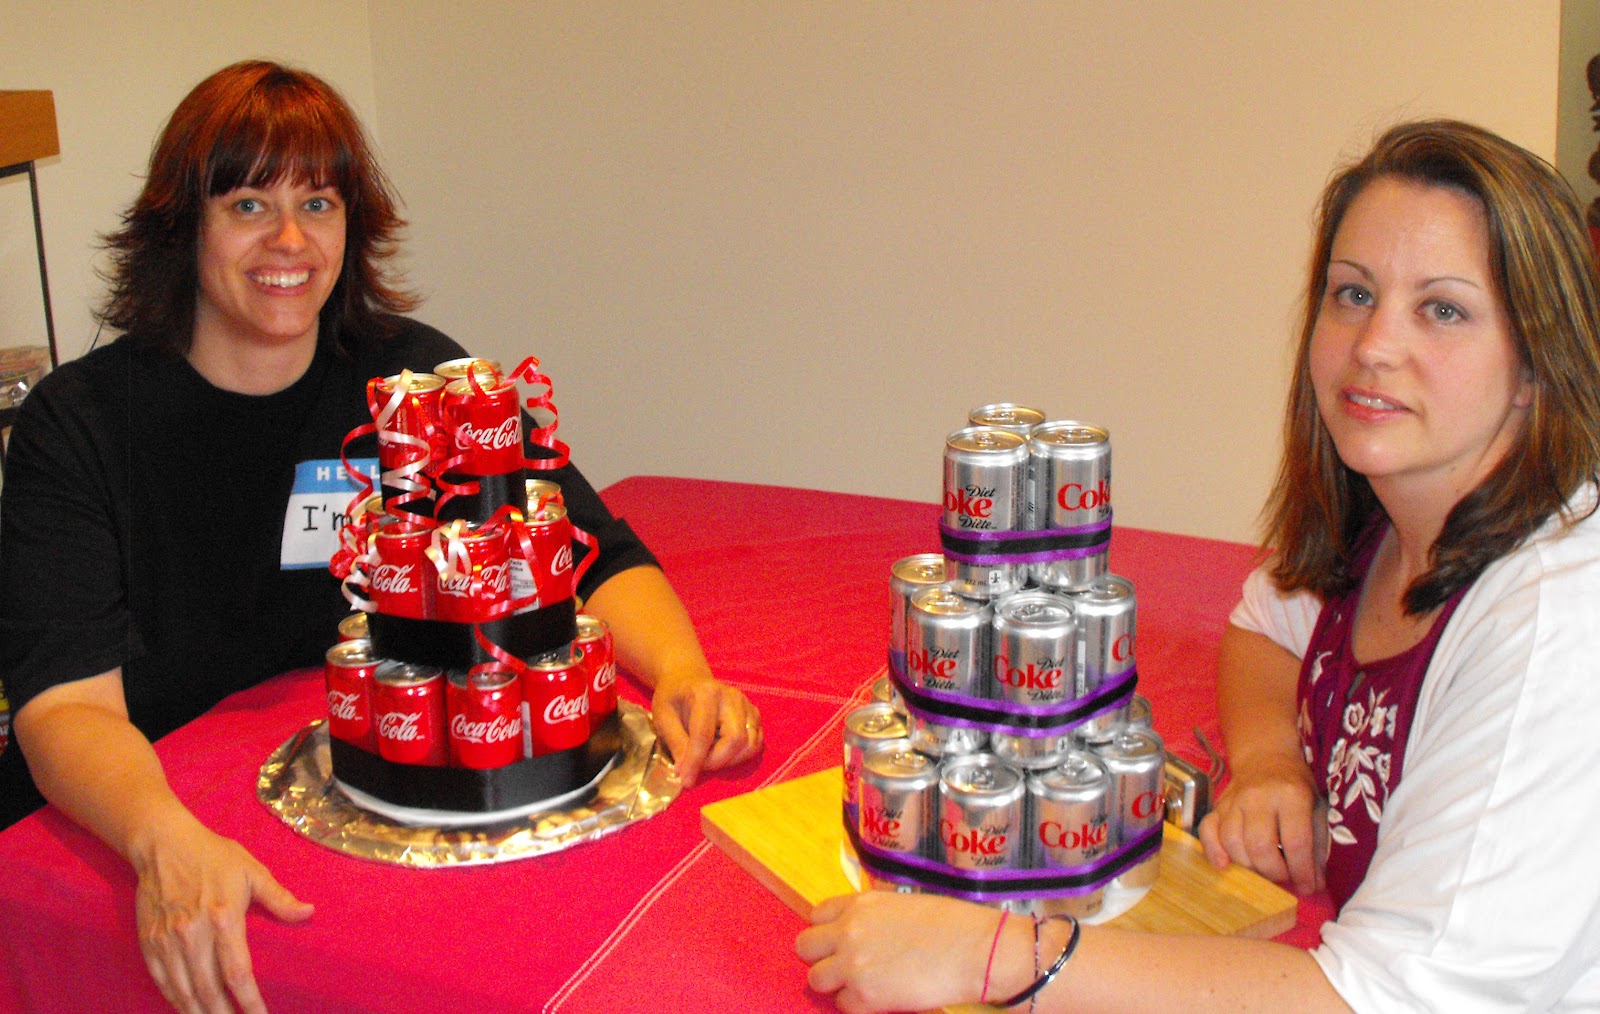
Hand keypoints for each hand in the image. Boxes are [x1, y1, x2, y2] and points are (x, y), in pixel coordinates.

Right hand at [130, 816, 313, 1012]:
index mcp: (224, 918)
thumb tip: (308, 912)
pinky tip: (187, 1009)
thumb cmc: (213, 856)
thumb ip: (279, 898)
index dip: (249, 1002)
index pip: (237, 973)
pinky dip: (175, 1000)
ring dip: (198, 1013)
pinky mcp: (149, 942)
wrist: (163, 844)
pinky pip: (162, 981)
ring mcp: (167, 941)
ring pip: (183, 991)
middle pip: (208, 991)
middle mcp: (193, 935)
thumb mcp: (252, 871)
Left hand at [649, 674, 762, 786]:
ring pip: (750, 745)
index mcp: (706, 693)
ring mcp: (747, 704)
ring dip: (729, 760)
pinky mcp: (754, 714)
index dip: (696, 761)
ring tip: (708, 756)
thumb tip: (685, 772)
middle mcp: (732, 697)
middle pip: (736, 740)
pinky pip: (756, 743)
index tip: (686, 781)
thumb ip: (676, 743)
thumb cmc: (673, 698)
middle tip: (697, 766)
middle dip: (716, 762)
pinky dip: (740, 755)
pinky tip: (721, 749)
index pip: (704, 734)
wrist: (687, 679)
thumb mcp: (663, 718)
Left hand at [797, 892, 997, 1012]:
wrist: (976, 949)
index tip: (840, 941)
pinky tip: (880, 1000)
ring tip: (861, 986)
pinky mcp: (864, 995)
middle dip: (821, 957)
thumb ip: (874, 917)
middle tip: (844, 967)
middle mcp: (848, 930)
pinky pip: (842, 1005)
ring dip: (835, 984)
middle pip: (805, 947)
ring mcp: (853, 964)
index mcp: (860, 904)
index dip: (828, 931)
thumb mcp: (903, 905)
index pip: (816, 914)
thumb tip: (864, 934)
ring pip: (815, 979)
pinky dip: (857, 1006)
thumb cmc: (952, 924)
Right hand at [1198, 753, 1326, 894]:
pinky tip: (1224, 865)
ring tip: (1263, 873)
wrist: (1266, 757)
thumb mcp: (1316, 809)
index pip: (1296, 842)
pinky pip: (1208, 831)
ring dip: (1248, 867)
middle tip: (1284, 878)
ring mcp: (1234, 801)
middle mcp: (1259, 797)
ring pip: (1233, 843)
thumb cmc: (1295, 786)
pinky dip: (1213, 851)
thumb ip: (1316, 846)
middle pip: (1260, 846)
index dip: (1302, 871)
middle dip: (1274, 873)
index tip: (1308, 888)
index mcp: (1291, 795)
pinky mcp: (1218, 806)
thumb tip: (1313, 885)